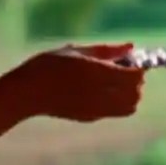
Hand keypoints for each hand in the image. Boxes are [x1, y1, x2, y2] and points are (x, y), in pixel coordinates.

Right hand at [4, 43, 144, 122]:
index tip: (128, 59)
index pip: (134, 75)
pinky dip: (118, 101)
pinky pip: (116, 111)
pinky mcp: (90, 118)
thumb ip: (107, 50)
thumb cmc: (49, 65)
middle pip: (136, 92)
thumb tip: (131, 46)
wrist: (27, 92)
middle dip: (135, 80)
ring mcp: (96, 109)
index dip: (137, 66)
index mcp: (96, 73)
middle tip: (122, 68)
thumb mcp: (77, 51)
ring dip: (129, 93)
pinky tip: (101, 90)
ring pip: (130, 105)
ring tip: (113, 81)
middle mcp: (99, 93)